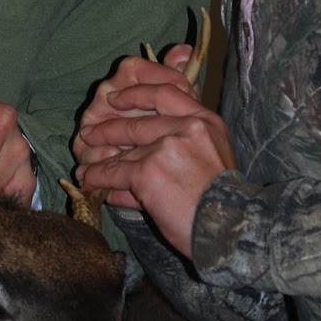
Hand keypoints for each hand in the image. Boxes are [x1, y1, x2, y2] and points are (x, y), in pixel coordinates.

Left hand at [75, 50, 236, 258]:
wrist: (234, 228)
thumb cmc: (227, 205)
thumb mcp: (215, 161)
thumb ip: (184, 150)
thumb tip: (152, 154)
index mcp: (206, 121)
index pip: (166, 93)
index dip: (137, 93)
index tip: (118, 98)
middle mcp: (187, 127)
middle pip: (140, 122)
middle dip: (110, 128)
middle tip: (91, 131)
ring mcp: (167, 146)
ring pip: (126, 151)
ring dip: (102, 159)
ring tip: (86, 167)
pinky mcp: (149, 170)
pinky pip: (117, 171)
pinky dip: (100, 176)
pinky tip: (90, 180)